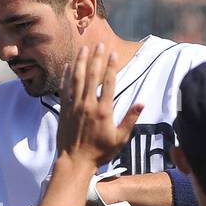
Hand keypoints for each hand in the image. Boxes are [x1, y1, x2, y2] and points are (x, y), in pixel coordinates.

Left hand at [57, 43, 143, 170]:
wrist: (75, 162)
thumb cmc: (99, 152)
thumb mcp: (120, 138)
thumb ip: (130, 120)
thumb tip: (142, 104)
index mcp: (104, 111)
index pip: (109, 83)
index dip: (112, 66)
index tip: (113, 53)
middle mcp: (88, 105)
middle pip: (92, 76)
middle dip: (97, 58)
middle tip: (100, 44)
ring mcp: (74, 106)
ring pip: (77, 79)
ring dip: (81, 62)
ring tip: (84, 48)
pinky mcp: (64, 110)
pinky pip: (64, 89)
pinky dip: (65, 76)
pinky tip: (67, 65)